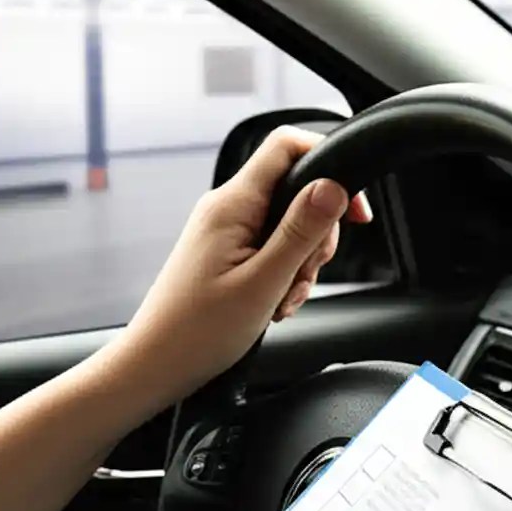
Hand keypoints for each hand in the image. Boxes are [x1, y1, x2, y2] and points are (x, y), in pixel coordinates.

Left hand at [114, 126, 371, 406]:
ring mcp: (227, 228)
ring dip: (301, 262)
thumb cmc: (198, 332)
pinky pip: (273, 247)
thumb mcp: (263, 282)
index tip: (354, 209)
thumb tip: (334, 187)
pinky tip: (275, 303)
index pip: (287, 146)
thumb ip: (300, 231)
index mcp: (233, 204)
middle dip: (317, 233)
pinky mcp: (228, 250)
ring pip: (290, 224)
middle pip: (297, 190)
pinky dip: (285, 274)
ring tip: (283, 298)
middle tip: (305, 273)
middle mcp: (228, 207)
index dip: (329, 163)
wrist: (157, 365)